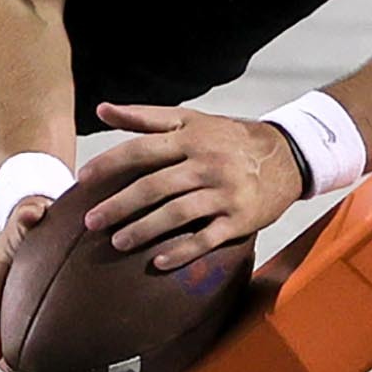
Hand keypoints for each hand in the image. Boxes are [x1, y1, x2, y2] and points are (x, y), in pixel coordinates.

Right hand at [0, 193, 77, 371]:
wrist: (38, 226)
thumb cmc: (33, 220)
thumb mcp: (28, 212)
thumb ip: (29, 213)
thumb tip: (35, 212)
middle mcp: (1, 307)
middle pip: (5, 349)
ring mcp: (17, 322)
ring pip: (23, 364)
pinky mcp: (35, 331)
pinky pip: (42, 361)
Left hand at [80, 102, 305, 270]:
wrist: (288, 155)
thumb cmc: (228, 138)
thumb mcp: (190, 119)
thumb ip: (144, 117)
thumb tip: (101, 109)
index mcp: (190, 139)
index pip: (141, 150)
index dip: (109, 164)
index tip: (83, 179)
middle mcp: (206, 164)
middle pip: (154, 186)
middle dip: (119, 205)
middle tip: (91, 222)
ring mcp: (225, 193)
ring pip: (177, 213)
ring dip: (144, 229)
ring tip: (117, 242)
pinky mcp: (241, 219)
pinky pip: (208, 238)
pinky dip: (183, 251)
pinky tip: (159, 262)